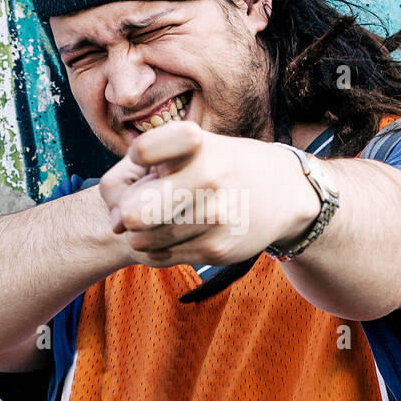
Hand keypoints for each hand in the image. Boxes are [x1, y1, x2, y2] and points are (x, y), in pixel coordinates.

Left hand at [97, 121, 321, 266]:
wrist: (286, 194)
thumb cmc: (224, 166)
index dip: (139, 158)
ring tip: (165, 219)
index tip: (153, 159)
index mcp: (198, 143)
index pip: (142, 151)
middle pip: (133, 212)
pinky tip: (176, 234)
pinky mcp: (216, 250)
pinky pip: (160, 257)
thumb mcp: (191, 148)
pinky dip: (158, 248)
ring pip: (142, 239)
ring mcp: (213, 218)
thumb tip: (115, 224)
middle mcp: (208, 178)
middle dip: (130, 211)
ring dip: (143, 232)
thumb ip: (139, 174)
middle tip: (145, 205)